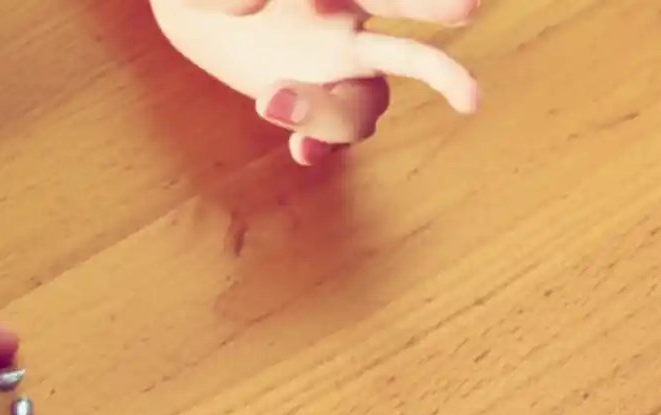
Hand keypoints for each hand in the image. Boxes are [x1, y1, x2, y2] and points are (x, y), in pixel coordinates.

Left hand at [153, 0, 480, 164]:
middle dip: (434, 41)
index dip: (401, 4)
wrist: (194, 6)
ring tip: (268, 102)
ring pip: (368, 103)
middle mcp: (350, 21)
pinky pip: (338, 132)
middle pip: (404, 41)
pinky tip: (301, 153)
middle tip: (467, 11)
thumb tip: (256, 2)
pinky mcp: (312, 98)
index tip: (314, 4)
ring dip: (331, 115)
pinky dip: (323, 144)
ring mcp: (336, 64)